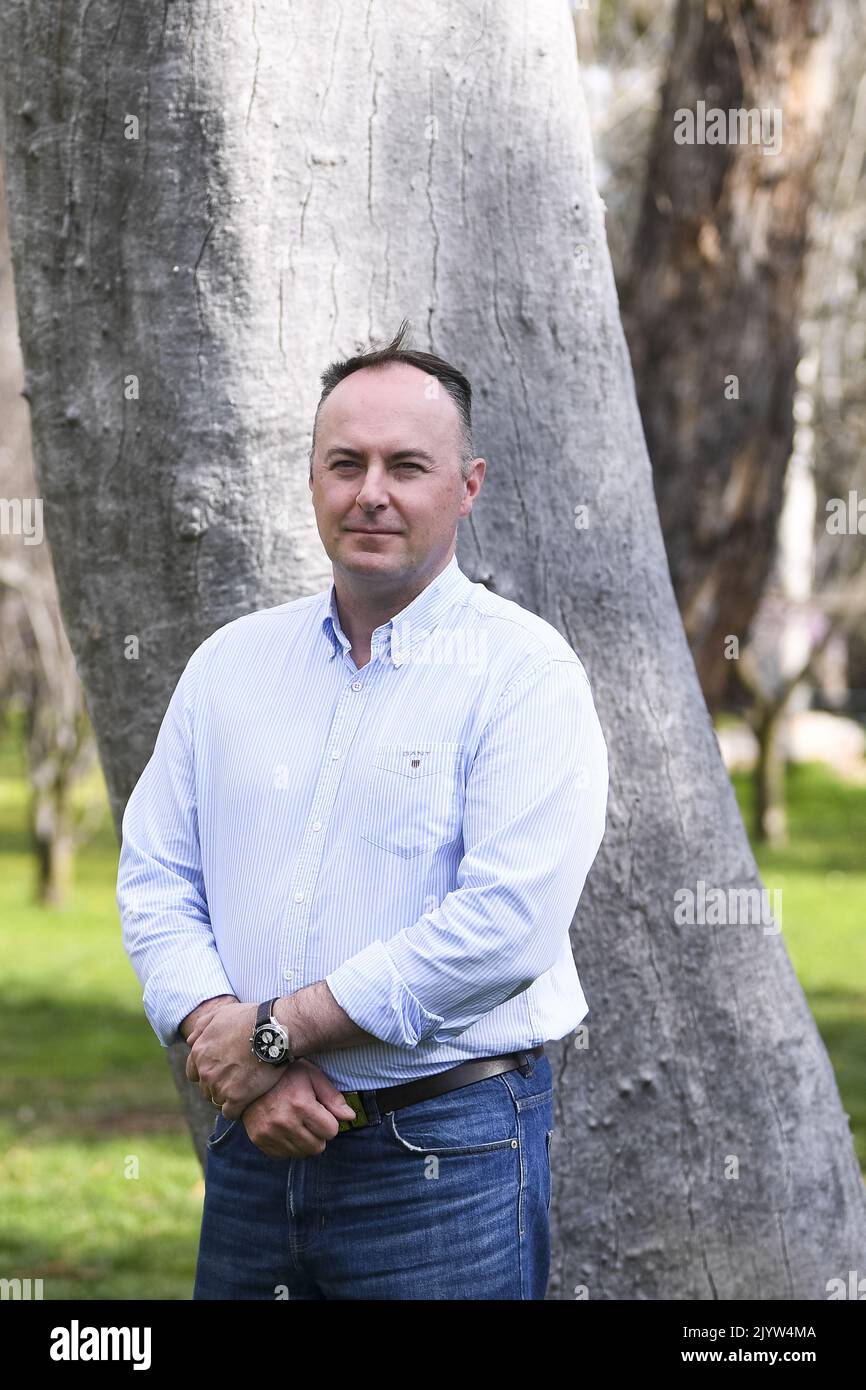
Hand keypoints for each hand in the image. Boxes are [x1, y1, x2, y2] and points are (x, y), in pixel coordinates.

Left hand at [185, 1001, 283, 1115]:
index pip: (193, 1074)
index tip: (222, 1070)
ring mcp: (220, 1086)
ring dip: (228, 1097)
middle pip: (206, 1089)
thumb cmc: (250, 1018)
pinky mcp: (237, 1098)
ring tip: (245, 1087)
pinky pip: (230, 1113)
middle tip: (237, 1078)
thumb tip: (189, 1041)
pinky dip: (238, 1110)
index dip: (208, 1073)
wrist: (273, 1030)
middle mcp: (206, 1071)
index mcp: (199, 1052)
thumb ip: (202, 1027)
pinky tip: (248, 1101)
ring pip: (218, 1101)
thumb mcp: (221, 1014)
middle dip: (218, 1085)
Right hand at [241, 1059, 357, 1156]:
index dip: (330, 1121)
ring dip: (304, 1141)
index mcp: (301, 1105)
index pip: (331, 1131)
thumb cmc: (286, 1074)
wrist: (249, 1076)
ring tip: (297, 1122)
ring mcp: (270, 1133)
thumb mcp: (312, 1076)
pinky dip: (288, 1145)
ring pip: (302, 1153)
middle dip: (319, 1133)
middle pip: (318, 1147)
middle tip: (310, 1118)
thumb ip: (332, 1097)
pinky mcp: (260, 1140)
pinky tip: (285, 1128)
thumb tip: (350, 1117)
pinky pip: (284, 1155)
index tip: (322, 1111)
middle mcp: (285, 1122)